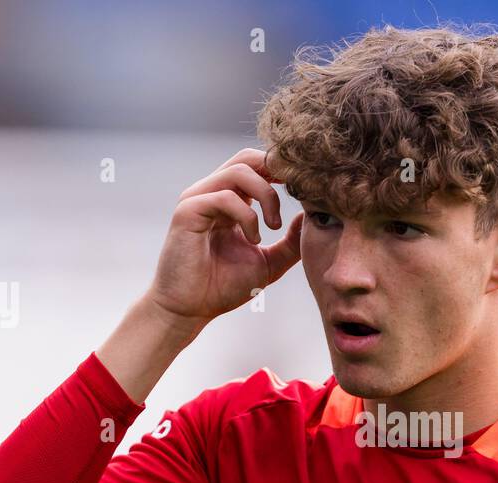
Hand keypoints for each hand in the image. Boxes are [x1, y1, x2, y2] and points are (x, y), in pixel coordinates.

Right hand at [145, 147, 303, 334]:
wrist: (190, 310)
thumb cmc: (222, 287)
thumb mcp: (268, 262)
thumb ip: (289, 242)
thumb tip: (310, 218)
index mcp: (230, 201)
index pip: (256, 168)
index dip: (282, 172)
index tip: (304, 192)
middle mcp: (212, 193)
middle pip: (248, 158)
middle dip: (276, 173)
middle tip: (295, 196)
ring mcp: (198, 199)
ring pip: (239, 172)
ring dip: (266, 196)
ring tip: (273, 227)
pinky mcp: (187, 211)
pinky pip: (224, 197)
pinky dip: (247, 216)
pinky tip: (254, 239)